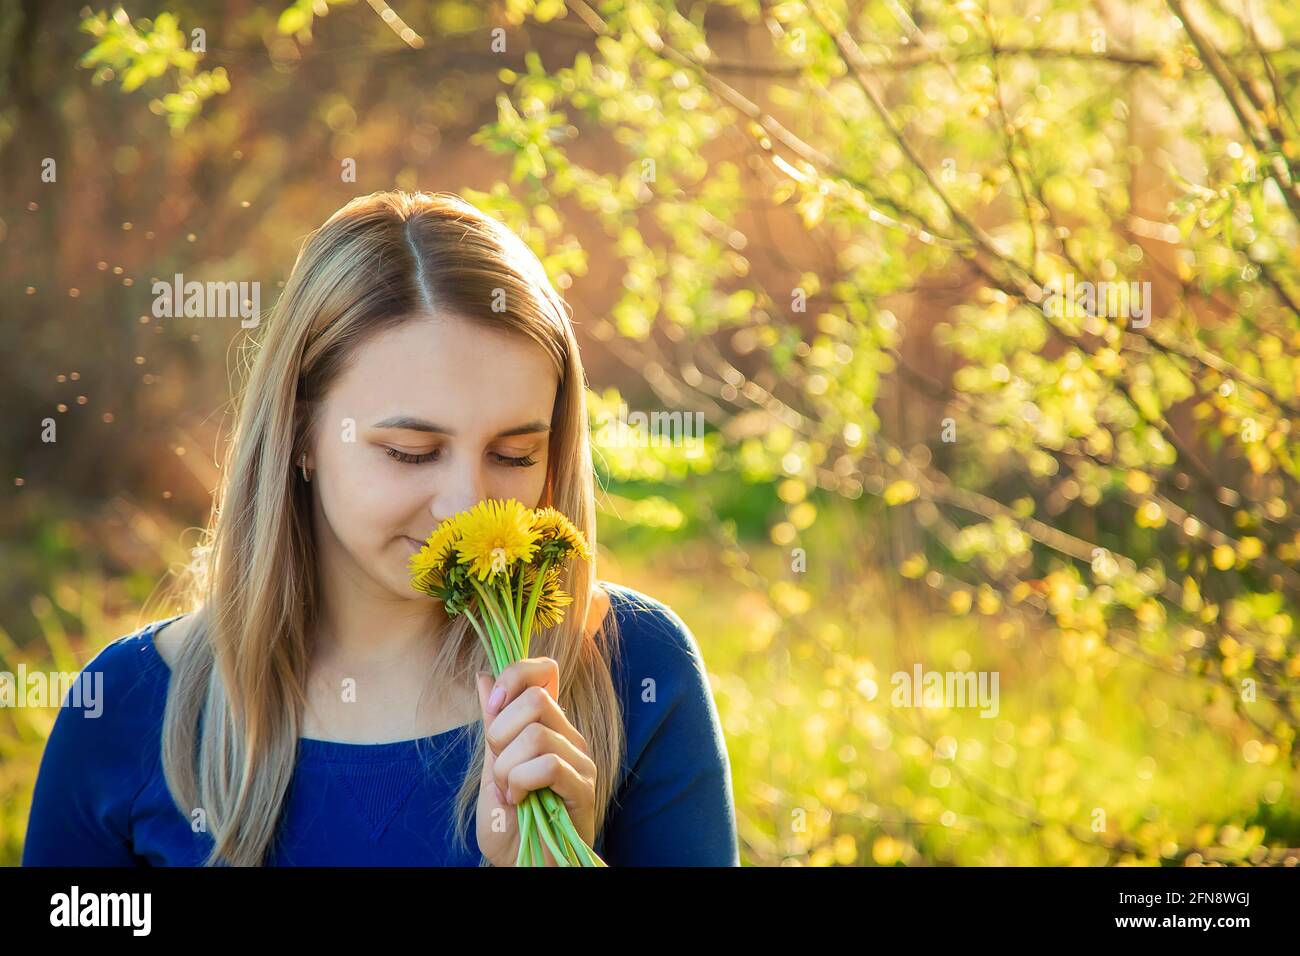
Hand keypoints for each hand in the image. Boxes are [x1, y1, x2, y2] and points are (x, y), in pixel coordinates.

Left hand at [475, 657, 597, 865]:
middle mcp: (569, 736)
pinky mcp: (583, 788)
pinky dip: (522, 781)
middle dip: (501, 732)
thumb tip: (484, 675)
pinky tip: (519, 799)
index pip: (545, 671)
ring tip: (508, 791)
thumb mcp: (492, 765)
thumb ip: (493, 723)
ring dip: (508, 767)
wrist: (522, 863)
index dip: (516, 676)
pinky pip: (549, 765)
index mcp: (548, 725)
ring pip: (538, 734)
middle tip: (498, 766)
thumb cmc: (510, 822)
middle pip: (537, 699)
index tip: (493, 706)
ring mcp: (580, 761)